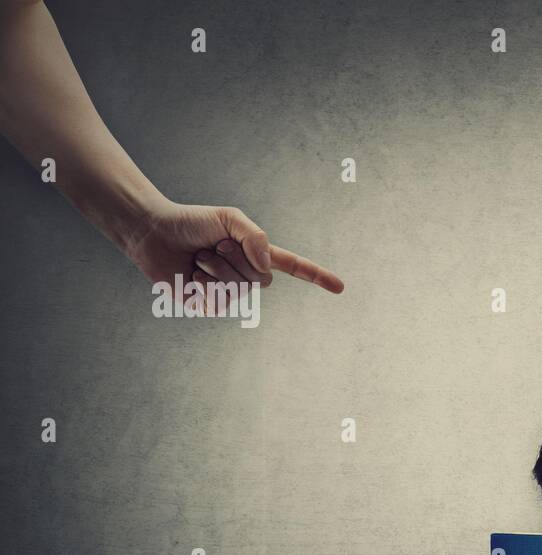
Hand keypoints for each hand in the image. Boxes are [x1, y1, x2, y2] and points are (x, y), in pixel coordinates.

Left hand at [123, 199, 344, 307]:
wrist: (154, 233)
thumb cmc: (192, 222)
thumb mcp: (229, 217)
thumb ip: (254, 235)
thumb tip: (267, 266)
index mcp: (255, 255)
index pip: (293, 267)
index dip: (317, 277)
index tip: (340, 288)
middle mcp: (245, 275)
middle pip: (263, 279)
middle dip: (239, 259)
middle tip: (215, 247)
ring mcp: (228, 292)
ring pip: (240, 290)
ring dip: (218, 269)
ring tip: (200, 259)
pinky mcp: (207, 304)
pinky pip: (220, 300)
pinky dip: (205, 283)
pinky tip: (191, 274)